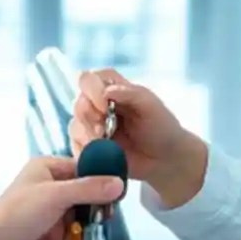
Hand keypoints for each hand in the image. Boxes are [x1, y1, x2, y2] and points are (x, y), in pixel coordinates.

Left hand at [0, 157, 123, 239]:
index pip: (85, 168)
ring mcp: (52, 210)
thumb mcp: (55, 195)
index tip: (118, 191)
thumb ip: (88, 189)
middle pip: (87, 192)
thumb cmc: (14, 215)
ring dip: (82, 225)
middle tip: (102, 216)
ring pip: (83, 214)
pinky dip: (74, 238)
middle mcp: (51, 187)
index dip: (102, 179)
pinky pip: (74, 232)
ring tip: (76, 232)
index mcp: (48, 168)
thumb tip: (117, 183)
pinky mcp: (52, 231)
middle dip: (94, 206)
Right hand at [70, 69, 206, 208]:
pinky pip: (77, 148)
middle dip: (88, 116)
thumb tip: (107, 91)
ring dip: (87, 135)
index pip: (89, 80)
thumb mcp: (151, 105)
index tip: (105, 105)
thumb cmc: (161, 127)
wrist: (165, 159)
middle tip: (104, 130)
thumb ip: (130, 93)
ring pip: (75, 126)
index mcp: (111, 88)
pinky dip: (85, 150)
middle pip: (79, 103)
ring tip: (103, 143)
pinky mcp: (90, 148)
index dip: (92, 90)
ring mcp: (92, 127)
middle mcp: (97, 105)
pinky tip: (100, 155)